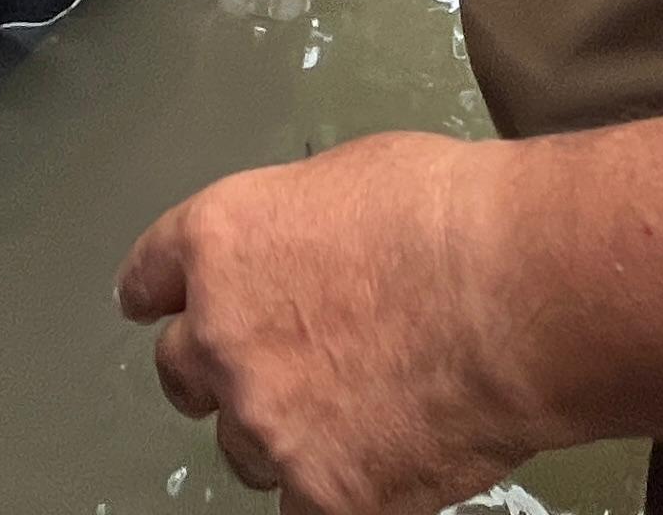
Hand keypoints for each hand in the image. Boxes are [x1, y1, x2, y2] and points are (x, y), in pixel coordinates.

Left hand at [118, 133, 531, 513]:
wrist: (513, 294)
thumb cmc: (451, 219)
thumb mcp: (348, 179)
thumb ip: (297, 231)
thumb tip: (312, 255)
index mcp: (220, 241)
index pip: (149, 278)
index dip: (157, 296)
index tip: (155, 308)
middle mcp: (221, 333)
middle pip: (181, 372)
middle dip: (216, 373)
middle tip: (272, 370)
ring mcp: (264, 420)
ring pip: (243, 448)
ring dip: (282, 436)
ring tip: (356, 411)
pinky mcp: (320, 492)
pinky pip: (301, 508)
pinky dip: (332, 492)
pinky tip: (377, 464)